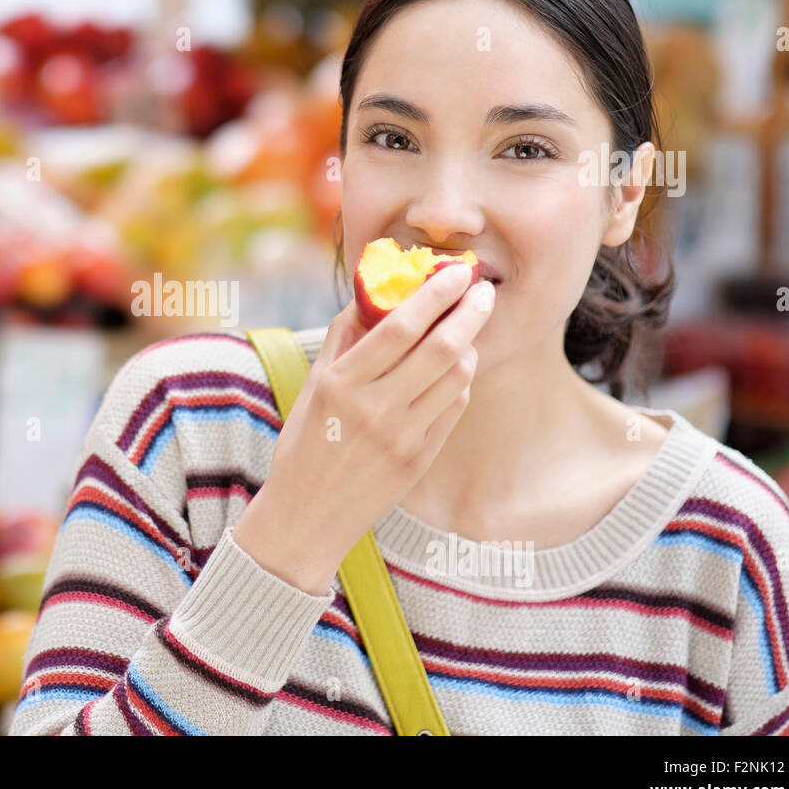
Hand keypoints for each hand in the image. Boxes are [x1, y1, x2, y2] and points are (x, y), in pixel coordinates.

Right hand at [233, 264, 494, 593]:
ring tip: (468, 332)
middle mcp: (373, 409)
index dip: (433, 294)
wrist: (307, 516)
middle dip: (469, 313)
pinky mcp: (419, 459)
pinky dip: (461, 382)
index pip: (399, 327)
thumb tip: (375, 292)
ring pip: (455, 378)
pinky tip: (456, 370)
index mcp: (340, 384)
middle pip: (439, 348)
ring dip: (469, 347)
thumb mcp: (312, 386)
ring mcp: (400, 437)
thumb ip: (343, 337)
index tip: (455, 271)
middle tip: (483, 291)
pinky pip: (454, 409)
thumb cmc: (305, 443)